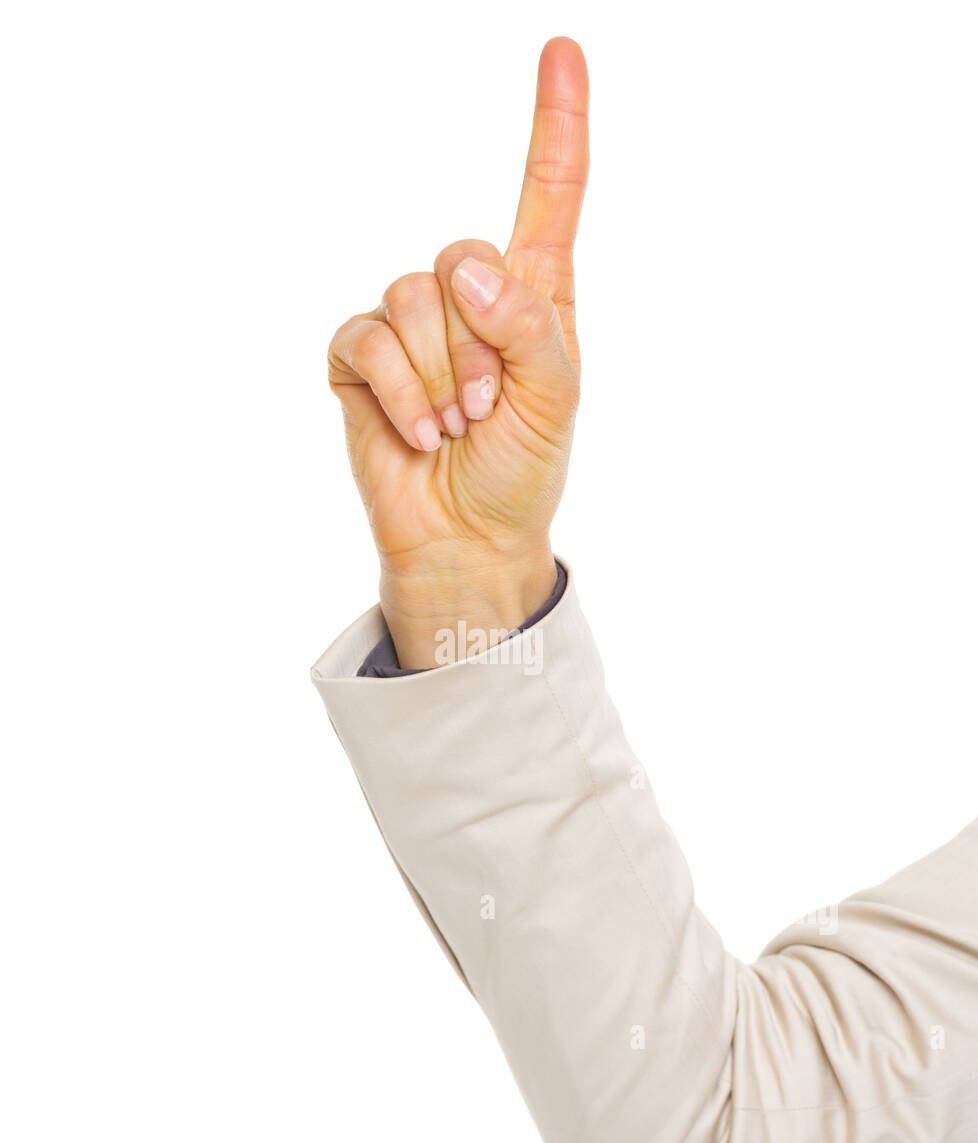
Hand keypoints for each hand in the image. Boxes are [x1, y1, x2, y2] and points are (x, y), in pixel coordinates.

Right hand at [327, 38, 588, 667]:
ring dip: (438, 378)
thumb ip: (529, 326)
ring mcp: (411, 326)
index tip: (563, 50)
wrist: (464, 539)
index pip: (548, 196)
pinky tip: (414, 430)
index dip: (555, 125)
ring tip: (454, 426)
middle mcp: (470, 296)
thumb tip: (464, 270)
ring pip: (411, 299)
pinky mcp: (360, 357)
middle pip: (460, 258)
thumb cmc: (521, 470)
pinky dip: (395, 391)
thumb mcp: (556, 398)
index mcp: (534, 295)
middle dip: (478, 348)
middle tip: (487, 409)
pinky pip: (365, 338)